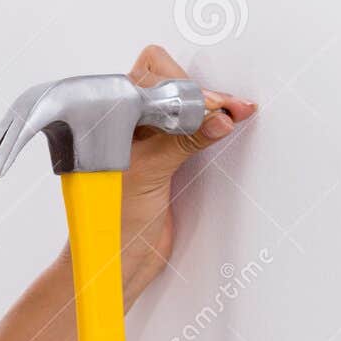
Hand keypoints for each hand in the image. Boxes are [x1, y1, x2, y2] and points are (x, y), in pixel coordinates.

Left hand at [53, 45, 257, 303]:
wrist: (116, 263)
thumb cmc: (111, 225)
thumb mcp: (149, 174)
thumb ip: (182, 141)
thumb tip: (217, 116)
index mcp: (106, 119)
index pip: (148, 76)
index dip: (182, 87)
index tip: (210, 106)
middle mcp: (123, 124)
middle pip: (168, 82)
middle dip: (198, 93)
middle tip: (227, 109)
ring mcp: (143, 139)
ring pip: (180, 102)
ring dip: (207, 105)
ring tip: (235, 111)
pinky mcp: (163, 156)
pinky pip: (189, 127)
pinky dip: (209, 123)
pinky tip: (229, 123)